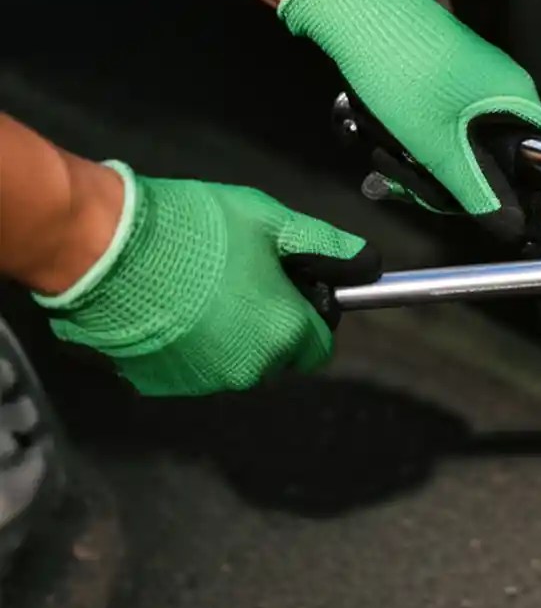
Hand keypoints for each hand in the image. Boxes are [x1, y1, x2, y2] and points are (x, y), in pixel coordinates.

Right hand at [34, 162, 380, 395]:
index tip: (290, 286)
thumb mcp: (273, 222)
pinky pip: (193, 368)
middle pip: (278, 357)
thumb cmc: (196, 229)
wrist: (103, 249)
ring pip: (236, 364)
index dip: (310, 315)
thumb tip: (370, 263)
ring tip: (201, 288)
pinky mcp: (161, 385)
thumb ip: (327, 247)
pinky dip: (191, 346)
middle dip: (270, 325)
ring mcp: (203, 383)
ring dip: (230, 336)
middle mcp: (251, 370)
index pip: (319, 345)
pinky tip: (172, 307)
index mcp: (285, 334)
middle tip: (242, 278)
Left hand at [279, 0, 540, 249]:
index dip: (532, 196)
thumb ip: (473, 189)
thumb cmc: (400, 70)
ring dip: (433, 164)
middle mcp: (501, 86)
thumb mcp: (435, 144)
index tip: (510, 223)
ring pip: (466, 144)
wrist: (351, 9)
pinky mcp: (444, 76)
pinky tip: (392, 145)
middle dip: (464, 183)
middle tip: (428, 193)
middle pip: (501, 156)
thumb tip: (508, 225)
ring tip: (397, 166)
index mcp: (516, 98)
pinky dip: (421, 142)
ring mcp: (471, 79)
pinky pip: (444, 125)